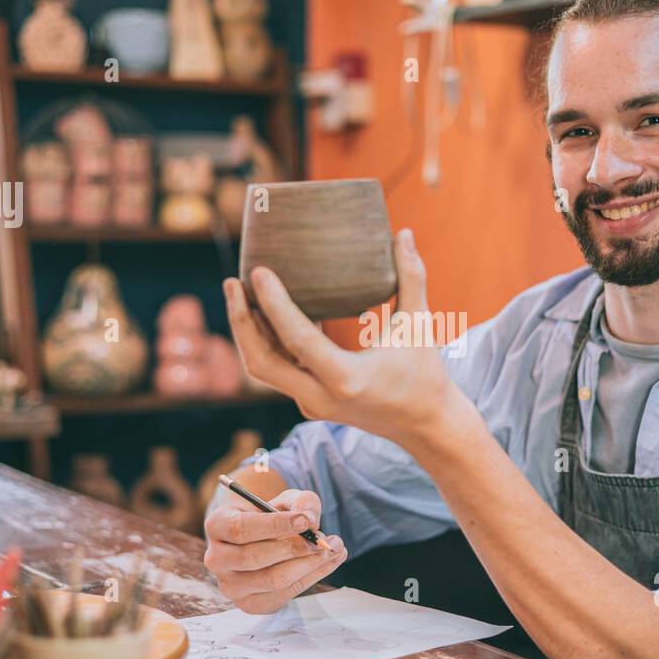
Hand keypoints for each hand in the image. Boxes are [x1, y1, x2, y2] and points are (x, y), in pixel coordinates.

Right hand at [203, 488, 347, 613]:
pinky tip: (329, 562)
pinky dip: (312, 577)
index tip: (305, 521)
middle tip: (324, 540)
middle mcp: (216, 558)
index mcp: (216, 525)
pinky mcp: (250, 604)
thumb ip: (301, 503)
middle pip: (254, 557)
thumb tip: (311, 521)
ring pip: (273, 579)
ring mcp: (230, 586)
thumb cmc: (272, 517)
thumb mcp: (287, 501)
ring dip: (309, 565)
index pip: (241, 528)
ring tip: (334, 549)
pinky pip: (285, 593)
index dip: (275, 525)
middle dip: (295, 548)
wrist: (264, 541)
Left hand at [224, 228, 457, 447]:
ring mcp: (312, 404)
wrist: (425, 426)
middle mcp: (321, 397)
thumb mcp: (419, 324)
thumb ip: (412, 277)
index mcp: (347, 378)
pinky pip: (278, 371)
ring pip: (264, 369)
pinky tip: (268, 310)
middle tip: (233, 281)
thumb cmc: (424, 372)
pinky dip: (268, 342)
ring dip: (249, 332)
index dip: (274, 304)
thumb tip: (405, 232)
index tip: (259, 271)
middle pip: (262, 361)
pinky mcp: (310, 404)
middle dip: (241, 321)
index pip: (297, 340)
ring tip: (241, 292)